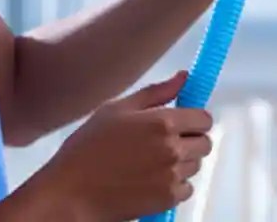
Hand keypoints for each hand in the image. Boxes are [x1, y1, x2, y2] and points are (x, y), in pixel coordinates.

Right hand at [39, 71, 213, 220]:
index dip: (193, 119)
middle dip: (190, 140)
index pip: (204, 118)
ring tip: (152, 162)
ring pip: (195, 166)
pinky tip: (151, 180)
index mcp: (162, 122)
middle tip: (165, 143)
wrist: (71, 191)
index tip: (180, 122)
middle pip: (205, 143)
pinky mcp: (168, 199)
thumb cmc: (88, 147)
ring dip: (182, 163)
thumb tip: (184, 77)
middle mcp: (173, 149)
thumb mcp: (116, 109)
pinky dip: (174, 185)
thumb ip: (156, 93)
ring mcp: (172, 176)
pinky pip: (186, 188)